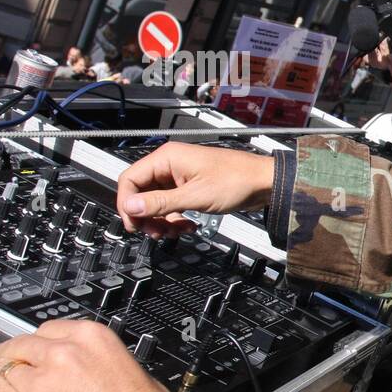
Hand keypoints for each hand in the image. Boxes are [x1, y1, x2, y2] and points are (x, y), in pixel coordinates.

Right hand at [117, 140, 274, 237]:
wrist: (265, 183)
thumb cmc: (238, 180)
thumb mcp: (194, 196)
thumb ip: (160, 203)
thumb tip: (131, 207)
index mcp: (167, 158)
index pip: (130, 179)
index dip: (127, 203)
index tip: (134, 224)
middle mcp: (171, 165)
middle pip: (141, 193)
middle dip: (146, 216)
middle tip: (156, 233)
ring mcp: (180, 176)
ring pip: (157, 202)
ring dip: (162, 220)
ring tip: (174, 232)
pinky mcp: (191, 187)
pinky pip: (172, 205)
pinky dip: (175, 218)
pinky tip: (187, 226)